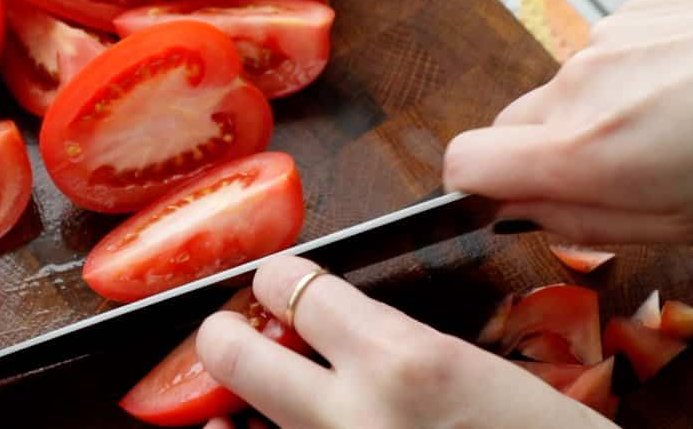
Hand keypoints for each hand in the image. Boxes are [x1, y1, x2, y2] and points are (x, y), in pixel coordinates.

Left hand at [195, 256, 614, 428]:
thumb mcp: (468, 369)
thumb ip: (385, 342)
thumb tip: (320, 325)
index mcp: (400, 359)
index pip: (290, 287)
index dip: (277, 278)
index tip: (277, 280)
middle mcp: (350, 418)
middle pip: (230, 354)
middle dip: (224, 334)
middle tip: (231, 332)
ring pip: (230, 427)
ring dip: (232, 404)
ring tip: (246, 397)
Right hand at [444, 0, 692, 243]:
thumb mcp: (681, 224)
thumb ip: (582, 223)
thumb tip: (520, 214)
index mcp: (580, 151)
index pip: (463, 162)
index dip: (474, 188)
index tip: (510, 199)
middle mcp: (573, 87)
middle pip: (506, 127)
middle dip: (542, 157)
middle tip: (613, 176)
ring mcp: (597, 41)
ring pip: (559, 95)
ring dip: (593, 117)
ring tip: (672, 126)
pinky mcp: (626, 12)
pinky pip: (598, 59)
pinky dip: (625, 81)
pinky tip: (685, 88)